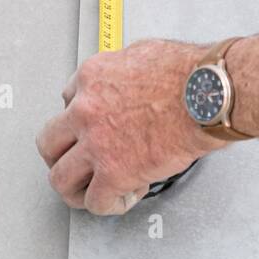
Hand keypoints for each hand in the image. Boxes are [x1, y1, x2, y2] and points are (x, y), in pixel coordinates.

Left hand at [35, 40, 226, 214]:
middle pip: (50, 142)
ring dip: (75, 188)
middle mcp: (85, 110)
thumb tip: (130, 81)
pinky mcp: (114, 173)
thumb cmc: (189, 73)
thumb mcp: (143, 54)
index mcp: (92, 78)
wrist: (208, 95)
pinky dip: (107, 204)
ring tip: (89, 192)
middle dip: (62, 155)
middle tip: (76, 163)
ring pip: (60, 177)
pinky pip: (95, 201)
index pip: (67, 101)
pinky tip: (122, 198)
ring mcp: (96, 143)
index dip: (82, 120)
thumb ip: (125, 71)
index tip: (94, 129)